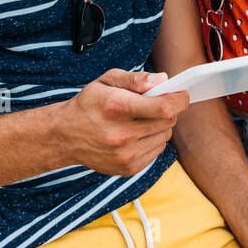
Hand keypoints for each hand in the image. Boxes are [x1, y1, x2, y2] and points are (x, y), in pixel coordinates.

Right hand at [62, 69, 188, 175]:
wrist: (65, 136)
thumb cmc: (89, 103)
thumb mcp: (107, 81)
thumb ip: (136, 79)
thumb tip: (163, 80)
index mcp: (116, 108)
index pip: (163, 107)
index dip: (179, 99)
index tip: (182, 93)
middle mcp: (121, 135)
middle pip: (168, 121)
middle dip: (167, 109)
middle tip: (154, 104)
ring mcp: (125, 155)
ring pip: (165, 136)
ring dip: (160, 126)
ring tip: (140, 120)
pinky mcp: (128, 168)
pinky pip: (157, 150)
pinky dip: (153, 140)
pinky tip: (135, 134)